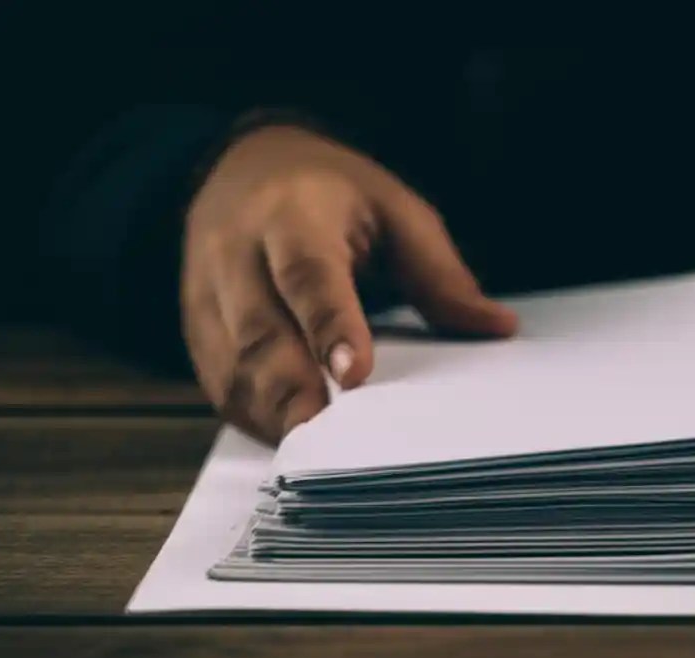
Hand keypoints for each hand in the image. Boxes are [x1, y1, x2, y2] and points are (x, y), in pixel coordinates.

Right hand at [182, 124, 517, 444]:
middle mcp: (237, 252)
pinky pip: (220, 384)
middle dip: (294, 390)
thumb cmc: (331, 194)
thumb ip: (440, 273)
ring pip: (233, 365)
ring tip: (315, 454)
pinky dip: (256, 417)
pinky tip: (292, 441)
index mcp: (293, 214)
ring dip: (274, 413)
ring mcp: (207, 292)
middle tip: (330, 440)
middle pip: (261, 330)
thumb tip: (497, 327)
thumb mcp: (394, 211)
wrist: (242, 167)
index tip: (356, 374)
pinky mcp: (197, 328)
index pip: (309, 274)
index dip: (331, 326)